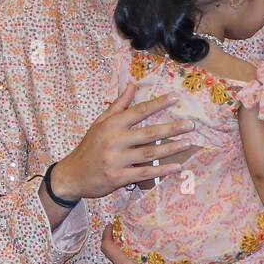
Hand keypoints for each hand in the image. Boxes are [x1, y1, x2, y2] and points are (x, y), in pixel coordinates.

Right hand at [54, 83, 194, 199]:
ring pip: (149, 153)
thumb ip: (118, 105)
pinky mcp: (119, 178)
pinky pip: (144, 173)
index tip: (175, 98)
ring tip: (187, 143)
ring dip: (171, 148)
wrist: (72, 175)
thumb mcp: (100, 124)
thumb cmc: (89, 147)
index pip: (138, 111)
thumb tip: (132, 85)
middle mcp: (114, 141)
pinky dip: (162, 170)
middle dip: (171, 128)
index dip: (158, 104)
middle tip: (190, 125)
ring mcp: (116, 161)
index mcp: (111, 126)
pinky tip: (177, 167)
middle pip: (148, 133)